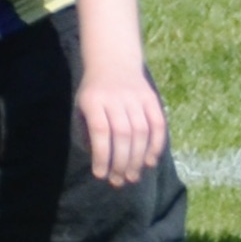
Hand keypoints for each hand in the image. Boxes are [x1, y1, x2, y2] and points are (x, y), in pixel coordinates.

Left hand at [76, 64, 167, 186]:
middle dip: (121, 161)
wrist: (113, 61)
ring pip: (141, 132)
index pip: (100, 131)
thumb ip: (89, 130)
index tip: (100, 175)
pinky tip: (150, 161)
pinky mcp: (151, 98)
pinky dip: (156, 144)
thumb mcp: (82, 106)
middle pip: (123, 134)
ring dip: (138, 158)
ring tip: (133, 176)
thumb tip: (103, 162)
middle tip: (119, 181)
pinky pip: (158, 124)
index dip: (102, 155)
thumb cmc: (94, 92)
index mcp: (94, 100)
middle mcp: (116, 98)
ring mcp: (136, 97)